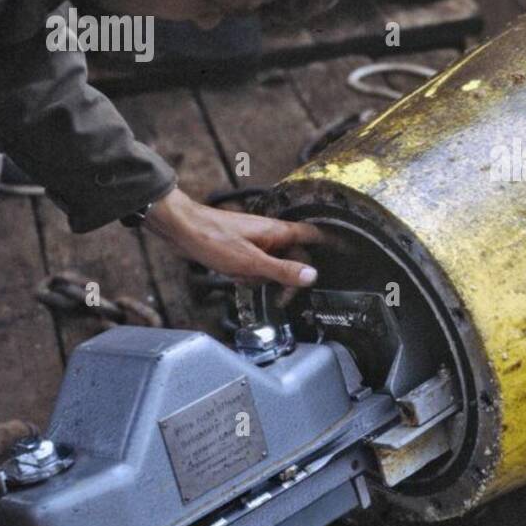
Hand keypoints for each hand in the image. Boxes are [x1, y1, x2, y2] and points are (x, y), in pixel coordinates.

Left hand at [144, 187, 323, 290]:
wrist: (181, 229)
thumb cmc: (212, 239)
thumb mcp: (251, 262)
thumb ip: (283, 270)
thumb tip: (312, 276)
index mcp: (278, 232)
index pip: (313, 236)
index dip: (330, 244)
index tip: (344, 252)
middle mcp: (270, 232)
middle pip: (293, 256)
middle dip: (285, 277)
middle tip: (280, 296)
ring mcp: (255, 238)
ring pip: (272, 262)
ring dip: (262, 276)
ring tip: (244, 278)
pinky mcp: (241, 245)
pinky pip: (255, 263)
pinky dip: (248, 273)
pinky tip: (233, 275)